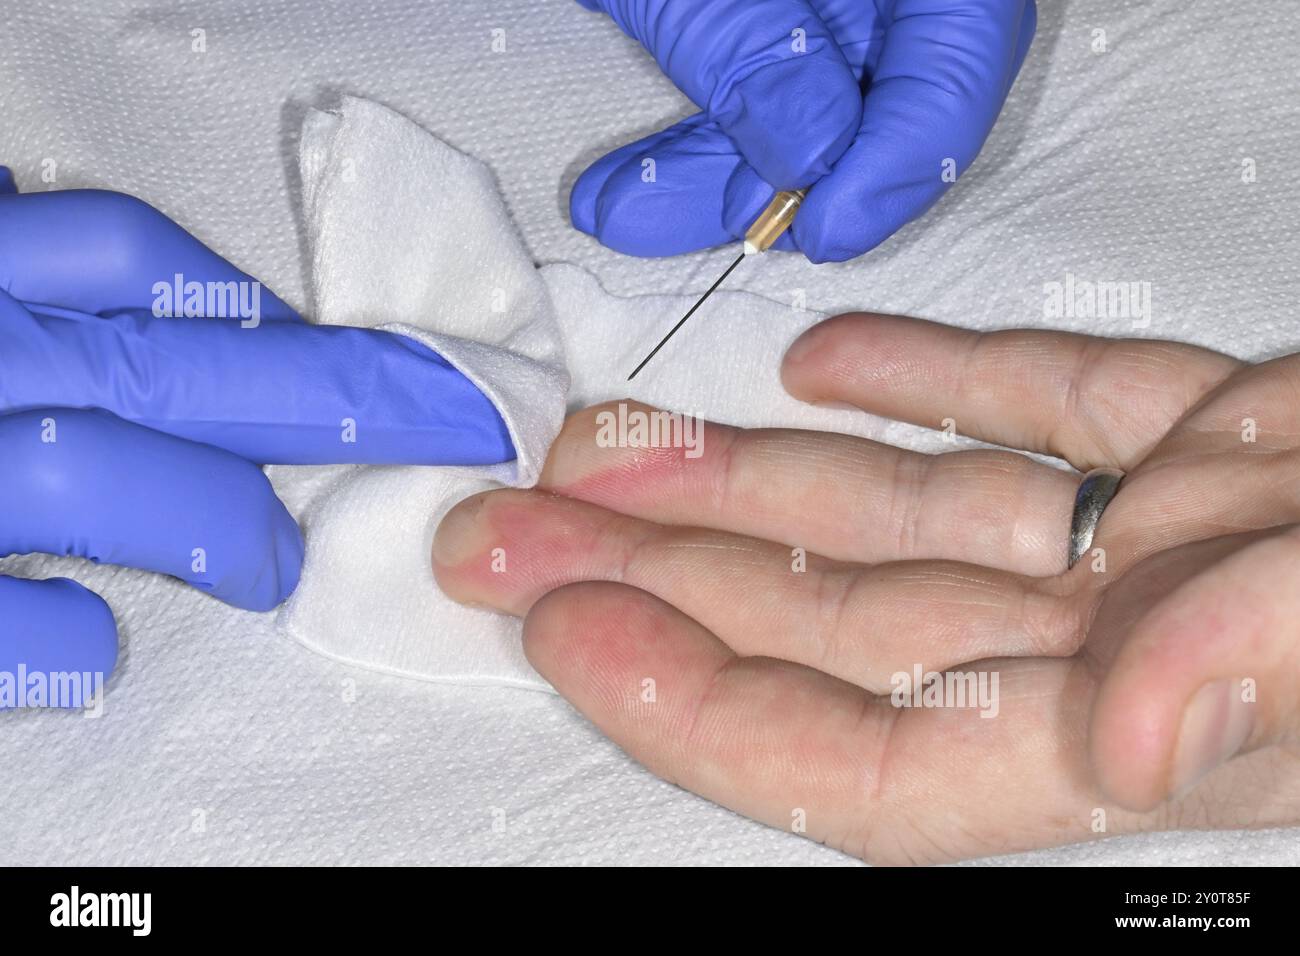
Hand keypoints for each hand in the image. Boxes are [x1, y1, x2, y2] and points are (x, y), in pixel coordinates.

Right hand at [0, 174, 513, 706]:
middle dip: (351, 398)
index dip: (262, 307)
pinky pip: (13, 625)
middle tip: (471, 430)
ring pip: (106, 477)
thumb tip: (214, 324)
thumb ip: (64, 297)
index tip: (369, 346)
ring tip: (272, 564)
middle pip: (176, 365)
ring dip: (219, 525)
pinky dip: (69, 636)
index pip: (129, 256)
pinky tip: (98, 636)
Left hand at [434, 312, 1299, 862]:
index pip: (861, 761)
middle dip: (658, 576)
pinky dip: (934, 379)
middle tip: (505, 529)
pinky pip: (1040, 408)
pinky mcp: (1211, 440)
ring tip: (612, 441)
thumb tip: (1133, 732)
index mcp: (1141, 736)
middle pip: (831, 631)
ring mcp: (1156, 538)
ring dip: (749, 474)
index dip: (698, 706)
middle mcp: (1124, 648)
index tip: (565, 624)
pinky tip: (829, 357)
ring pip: (898, 515)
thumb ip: (1270, 662)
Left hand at [571, 0, 1036, 261]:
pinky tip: (625, 182)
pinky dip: (692, 132)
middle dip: (793, 178)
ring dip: (714, 168)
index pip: (961, 51)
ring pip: (803, 98)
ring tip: (623, 211)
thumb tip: (812, 159)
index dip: (901, 159)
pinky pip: (752, 78)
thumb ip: (761, 55)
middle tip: (733, 235)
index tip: (826, 230)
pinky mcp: (770, 5)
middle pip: (882, 87)